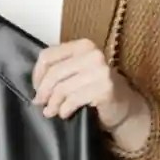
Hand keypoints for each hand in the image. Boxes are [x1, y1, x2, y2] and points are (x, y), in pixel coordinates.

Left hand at [32, 39, 151, 150]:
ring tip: (51, 112)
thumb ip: (59, 71)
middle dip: (43, 92)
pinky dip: (64, 109)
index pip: (47, 56)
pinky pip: (73, 100)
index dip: (37, 75)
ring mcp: (100, 71)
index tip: (36, 88)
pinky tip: (64, 113)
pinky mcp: (104, 88)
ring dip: (52, 104)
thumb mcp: (77, 73)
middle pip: (53, 73)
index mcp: (83, 46)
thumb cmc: (96, 89)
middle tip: (40, 103)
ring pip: (61, 88)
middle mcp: (93, 54)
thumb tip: (35, 86)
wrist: (124, 105)